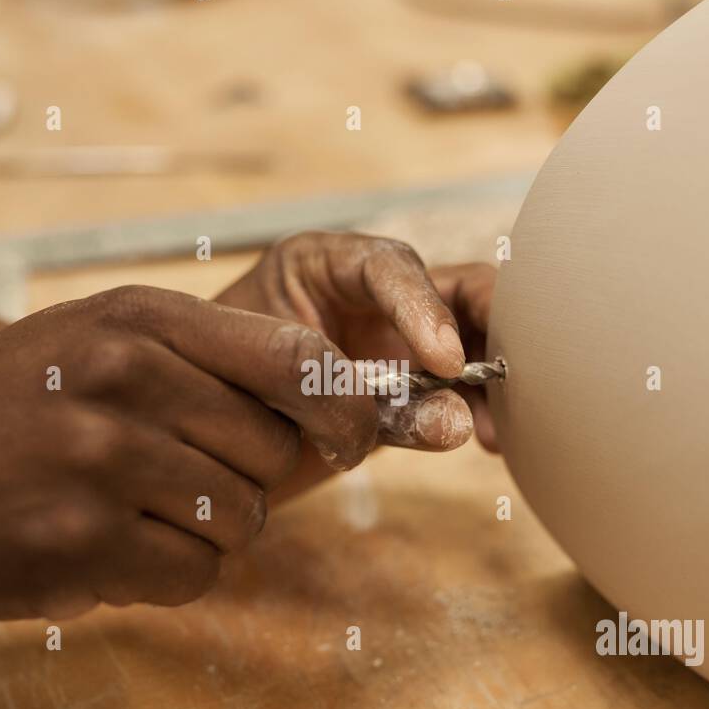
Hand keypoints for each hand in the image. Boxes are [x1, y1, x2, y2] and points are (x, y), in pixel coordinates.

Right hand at [0, 286, 386, 622]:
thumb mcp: (84, 344)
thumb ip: (197, 358)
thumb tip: (330, 393)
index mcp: (135, 317)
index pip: (297, 359)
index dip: (341, 407)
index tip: (346, 438)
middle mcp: (124, 376)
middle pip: (276, 452)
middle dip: (248, 483)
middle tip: (180, 489)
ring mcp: (101, 459)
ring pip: (242, 520)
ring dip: (204, 535)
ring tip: (130, 518)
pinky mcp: (80, 542)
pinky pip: (195, 576)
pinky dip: (166, 579)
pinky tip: (104, 554)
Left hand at [217, 232, 498, 454]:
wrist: (198, 441)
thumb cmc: (218, 398)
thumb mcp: (279, 396)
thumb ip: (361, 406)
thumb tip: (457, 424)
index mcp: (318, 266)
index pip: (387, 266)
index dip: (424, 309)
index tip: (447, 363)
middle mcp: (367, 293)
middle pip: (452, 287)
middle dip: (488, 328)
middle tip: (509, 376)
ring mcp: (393, 335)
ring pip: (468, 335)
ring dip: (492, 376)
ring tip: (497, 427)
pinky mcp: (408, 382)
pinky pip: (458, 386)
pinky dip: (478, 409)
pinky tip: (490, 441)